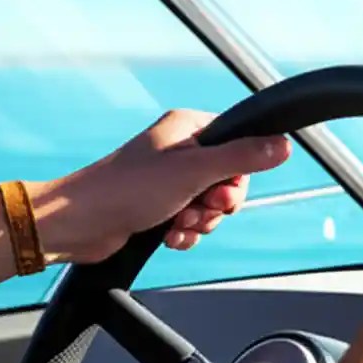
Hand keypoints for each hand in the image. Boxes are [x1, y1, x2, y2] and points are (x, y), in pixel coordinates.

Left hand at [31, 109, 291, 263]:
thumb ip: (242, 157)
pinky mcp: (159, 203)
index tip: (221, 190)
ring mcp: (169, 177)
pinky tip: (170, 235)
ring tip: (178, 223)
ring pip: (211, 204)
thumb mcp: (195, 170)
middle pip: (229, 179)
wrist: (79, 222)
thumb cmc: (127, 189)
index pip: (241, 145)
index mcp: (190, 127)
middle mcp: (180, 149)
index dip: (239, 174)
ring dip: (201, 221)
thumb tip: (283, 146)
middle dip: (218, 204)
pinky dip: (186, 231)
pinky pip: (192, 219)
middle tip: (199, 208)